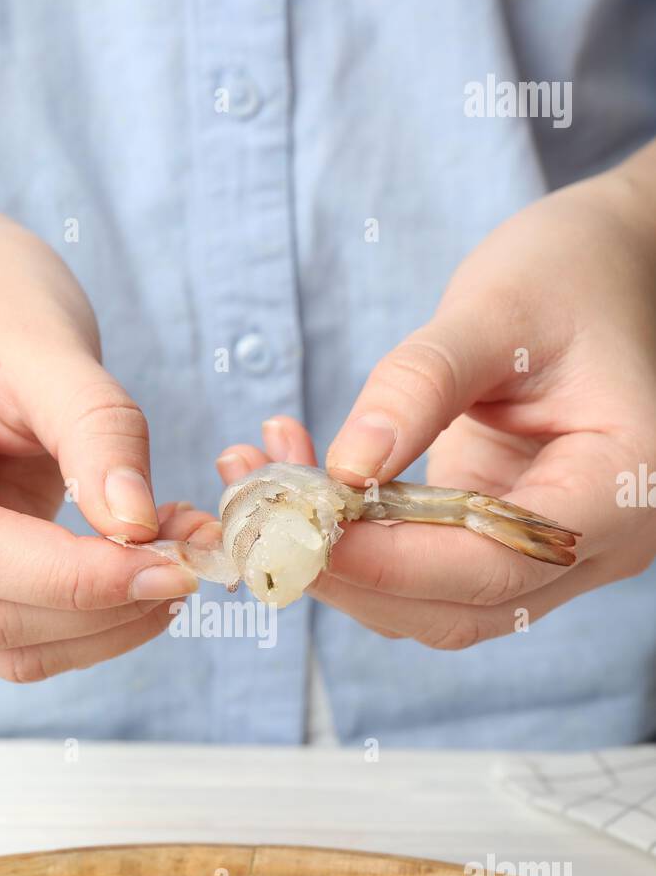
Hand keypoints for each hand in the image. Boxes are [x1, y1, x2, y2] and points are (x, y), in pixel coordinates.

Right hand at [0, 216, 204, 679]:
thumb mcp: (46, 340)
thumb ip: (96, 430)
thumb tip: (136, 527)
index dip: (68, 578)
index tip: (167, 567)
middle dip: (95, 610)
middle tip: (188, 569)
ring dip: (99, 629)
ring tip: (175, 567)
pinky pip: (12, 633)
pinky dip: (87, 621)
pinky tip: (142, 573)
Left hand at [223, 150, 655, 646]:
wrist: (604, 269)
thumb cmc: (569, 273)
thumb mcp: (498, 308)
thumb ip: (423, 384)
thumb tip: (347, 467)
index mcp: (619, 488)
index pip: (496, 565)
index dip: (391, 562)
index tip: (300, 527)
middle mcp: (594, 544)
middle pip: (459, 607)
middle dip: (350, 573)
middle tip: (257, 514)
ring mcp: (548, 554)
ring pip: (432, 606)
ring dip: (337, 564)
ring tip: (258, 484)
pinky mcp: (501, 542)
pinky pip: (423, 571)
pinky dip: (354, 544)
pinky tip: (299, 482)